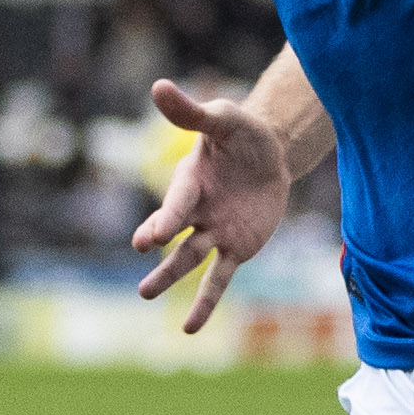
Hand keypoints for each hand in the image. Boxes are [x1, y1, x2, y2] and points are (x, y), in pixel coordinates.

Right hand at [129, 77, 291, 332]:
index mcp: (189, 182)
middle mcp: (196, 212)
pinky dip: (205, 303)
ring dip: (168, 278)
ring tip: (144, 294)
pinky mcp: (235, 248)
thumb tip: (157, 85)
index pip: (177, 204)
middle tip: (144, 262)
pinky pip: (219, 279)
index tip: (151, 239)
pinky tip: (190, 329)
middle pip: (175, 236)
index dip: (166, 220)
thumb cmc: (242, 133)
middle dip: (161, 250)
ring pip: (189, 261)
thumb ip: (191, 113)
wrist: (269, 154)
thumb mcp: (222, 119)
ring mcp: (214, 233)